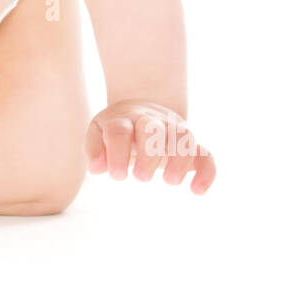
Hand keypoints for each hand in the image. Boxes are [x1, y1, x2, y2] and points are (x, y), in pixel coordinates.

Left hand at [84, 100, 215, 193]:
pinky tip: (197, 190)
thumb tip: (96, 168)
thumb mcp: (100, 134)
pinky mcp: (192, 145)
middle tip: (141, 178)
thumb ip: (95, 149)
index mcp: (124, 119)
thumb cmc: (119, 130)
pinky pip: (205, 154)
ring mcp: (173, 130)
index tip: (117, 176)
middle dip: (148, 153)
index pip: (119, 130)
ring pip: (183, 136)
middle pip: (153, 129)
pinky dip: (206, 171)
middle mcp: (151, 121)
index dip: (117, 152)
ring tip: (170, 182)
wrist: (144, 109)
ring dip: (179, 158)